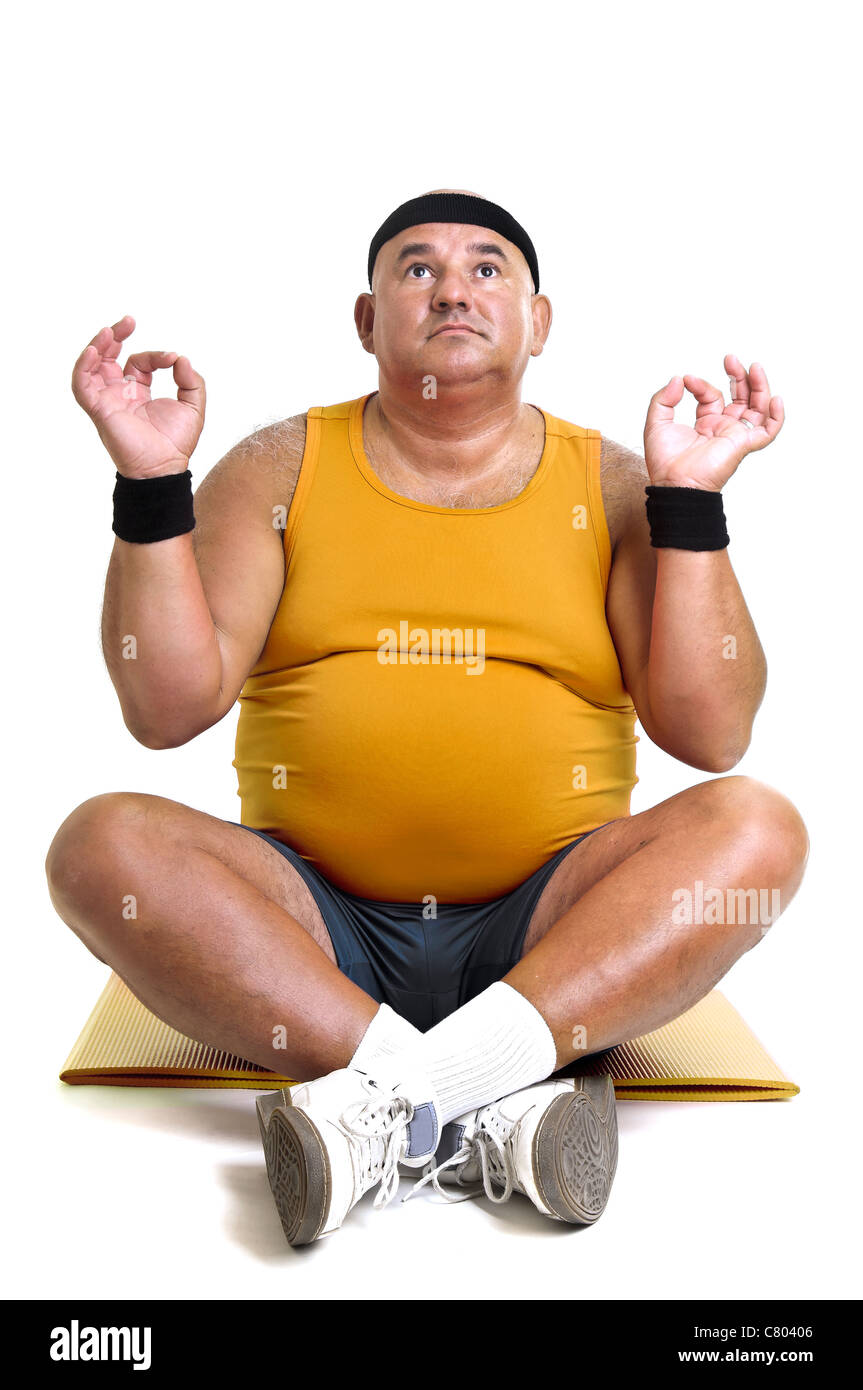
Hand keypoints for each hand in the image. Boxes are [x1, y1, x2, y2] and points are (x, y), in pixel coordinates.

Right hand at [71, 315, 205, 477]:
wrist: (165, 467)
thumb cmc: (177, 443)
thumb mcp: (192, 406)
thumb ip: (190, 381)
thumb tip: (180, 357)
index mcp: (138, 392)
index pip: (140, 362)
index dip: (155, 355)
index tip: (173, 359)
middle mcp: (119, 394)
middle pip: (109, 357)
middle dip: (116, 336)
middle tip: (129, 321)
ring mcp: (107, 400)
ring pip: (92, 366)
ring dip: (97, 346)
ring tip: (109, 330)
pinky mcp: (99, 409)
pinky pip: (82, 384)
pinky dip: (83, 366)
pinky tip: (93, 350)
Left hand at [643, 354, 783, 490]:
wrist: (674, 484)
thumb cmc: (665, 462)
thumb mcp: (656, 423)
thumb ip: (663, 399)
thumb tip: (678, 378)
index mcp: (705, 424)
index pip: (711, 396)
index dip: (701, 385)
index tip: (687, 381)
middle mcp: (722, 428)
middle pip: (740, 397)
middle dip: (738, 377)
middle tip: (730, 359)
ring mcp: (735, 435)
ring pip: (757, 408)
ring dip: (758, 387)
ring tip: (754, 367)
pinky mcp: (744, 444)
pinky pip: (768, 431)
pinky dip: (776, 416)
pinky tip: (775, 399)